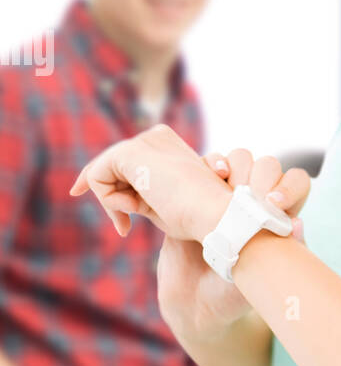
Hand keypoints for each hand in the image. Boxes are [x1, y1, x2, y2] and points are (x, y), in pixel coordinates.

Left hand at [69, 123, 231, 241]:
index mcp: (167, 146)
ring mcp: (144, 141)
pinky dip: (109, 200)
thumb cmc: (196, 218)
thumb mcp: (162, 204)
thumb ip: (141, 195)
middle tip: (124, 229)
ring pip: (101, 171)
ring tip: (135, 218)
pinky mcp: (131, 151)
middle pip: (109, 166)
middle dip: (110, 201)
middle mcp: (155, 137)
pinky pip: (98, 176)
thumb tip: (121, 199)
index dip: (108, 188)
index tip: (119, 223)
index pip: (124, 162)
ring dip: (113, 203)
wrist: (216, 215)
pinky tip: (134, 208)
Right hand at [157, 147, 310, 336]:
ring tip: (228, 186)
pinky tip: (213, 173)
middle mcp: (255, 200)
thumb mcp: (261, 280)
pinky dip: (210, 163)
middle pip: (266, 166)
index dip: (290, 187)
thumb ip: (280, 255)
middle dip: (261, 176)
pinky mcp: (197, 193)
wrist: (195, 305)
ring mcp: (226, 194)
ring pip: (239, 159)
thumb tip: (299, 226)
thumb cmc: (236, 295)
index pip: (296, 184)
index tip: (276, 204)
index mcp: (279, 217)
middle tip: (250, 197)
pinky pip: (206, 164)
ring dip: (236, 166)